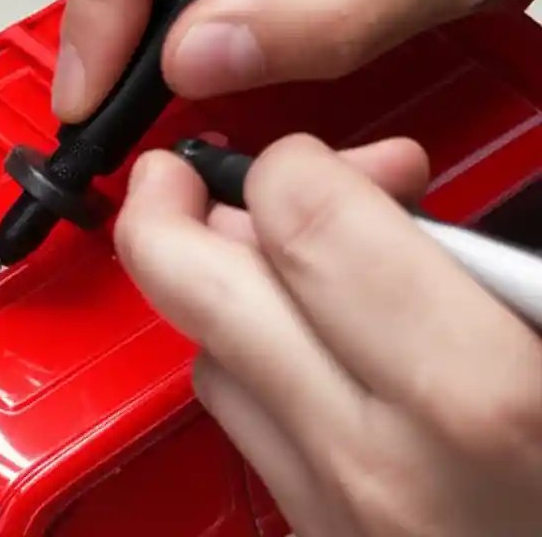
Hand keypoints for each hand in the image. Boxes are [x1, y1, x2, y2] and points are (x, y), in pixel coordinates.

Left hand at [114, 134, 541, 535]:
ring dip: (218, 292)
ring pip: (210, 361)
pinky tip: (310, 342)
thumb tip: (388, 190)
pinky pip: (249, 431)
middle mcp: (380, 461)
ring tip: (275, 254)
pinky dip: (253, 364)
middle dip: (169, 212)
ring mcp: (339, 515)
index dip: (299, 162)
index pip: (306, 226)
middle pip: (198, 294)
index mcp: (479, 399)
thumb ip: (491, 269)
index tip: (326, 158)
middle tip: (180, 177)